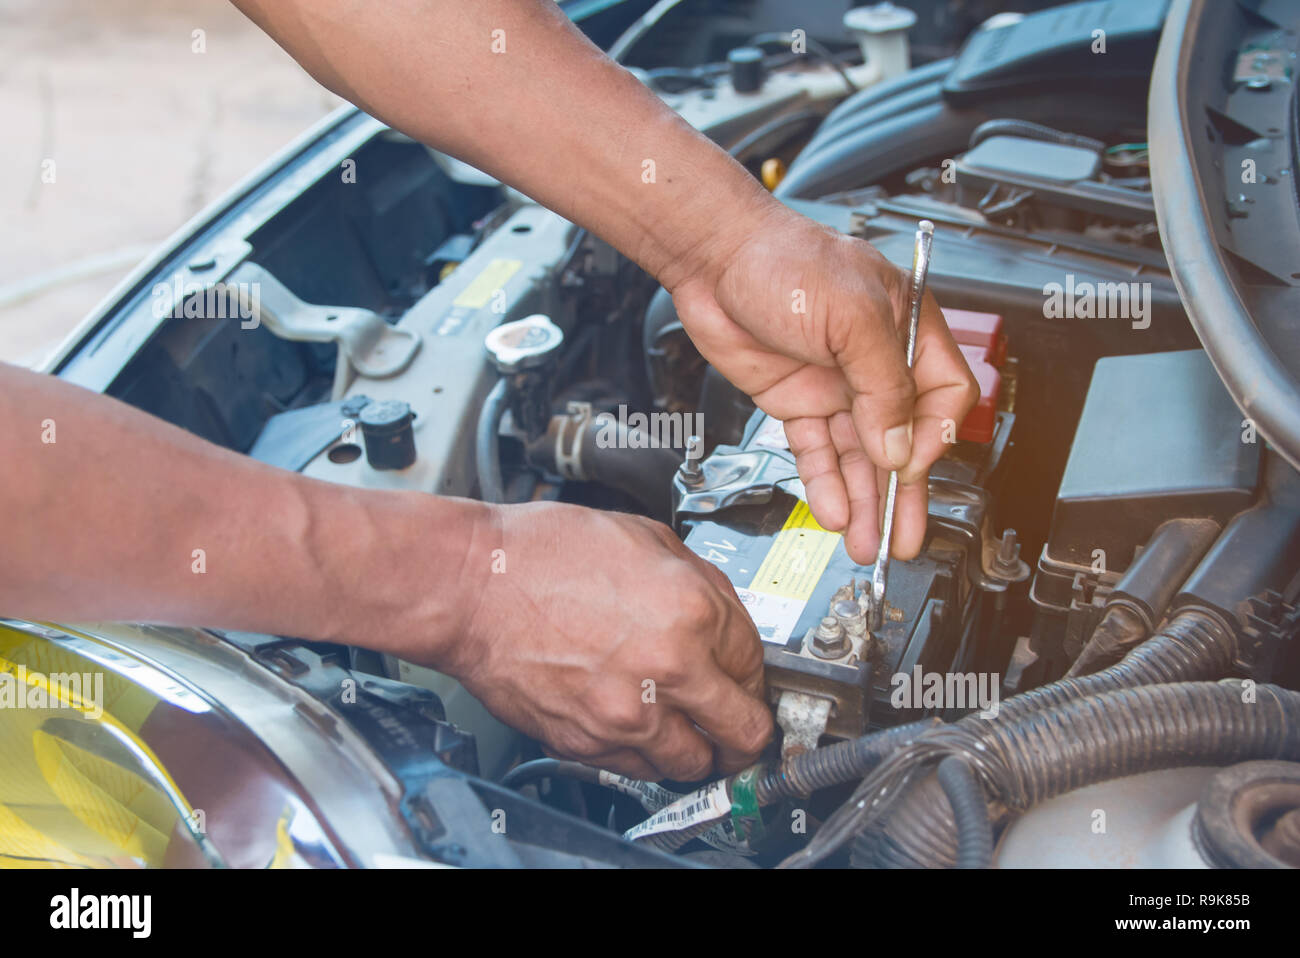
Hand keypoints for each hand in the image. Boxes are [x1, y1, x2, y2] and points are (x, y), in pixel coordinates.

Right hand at [438, 501, 772, 780]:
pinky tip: (639, 727)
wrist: (472, 586)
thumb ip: (698, 583)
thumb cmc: (542, 554)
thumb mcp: (644, 538)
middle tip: (742, 726)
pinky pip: (639, 768)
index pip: (755, 664)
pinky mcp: (587, 742)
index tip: (746, 677)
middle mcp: (668, 670)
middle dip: (748, 731)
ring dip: (698, 749)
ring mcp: (627, 714)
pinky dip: (647, 754)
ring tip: (689, 729)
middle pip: (744, 731)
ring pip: (694, 763)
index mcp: (692, 612)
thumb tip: (723, 618)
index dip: (753, 670)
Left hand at [669, 204, 977, 562]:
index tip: (911, 465)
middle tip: (904, 537)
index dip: (933, 436)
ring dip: (865, 500)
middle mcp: (875, 363)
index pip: (943, 396)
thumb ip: (883, 385)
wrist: (715, 261)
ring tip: (869, 541)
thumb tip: (898, 446)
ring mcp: (835, 386)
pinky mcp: (796, 402)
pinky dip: (826, 484)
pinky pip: (818, 452)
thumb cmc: (784, 258)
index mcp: (907, 330)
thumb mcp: (851, 315)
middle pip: (902, 439)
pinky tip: (835, 511)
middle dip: (903, 492)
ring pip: (859, 455)